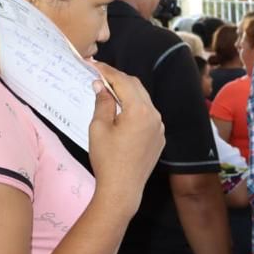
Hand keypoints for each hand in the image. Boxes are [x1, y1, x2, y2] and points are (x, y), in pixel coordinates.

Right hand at [88, 62, 164, 213]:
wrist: (123, 189)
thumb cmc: (107, 159)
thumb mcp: (99, 127)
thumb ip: (103, 102)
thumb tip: (102, 85)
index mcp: (140, 110)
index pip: (123, 81)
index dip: (107, 71)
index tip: (94, 64)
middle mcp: (155, 116)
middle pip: (136, 87)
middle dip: (118, 79)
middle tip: (100, 75)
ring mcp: (159, 127)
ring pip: (144, 101)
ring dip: (128, 93)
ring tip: (109, 91)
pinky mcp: (159, 138)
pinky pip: (148, 116)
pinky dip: (135, 108)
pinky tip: (122, 111)